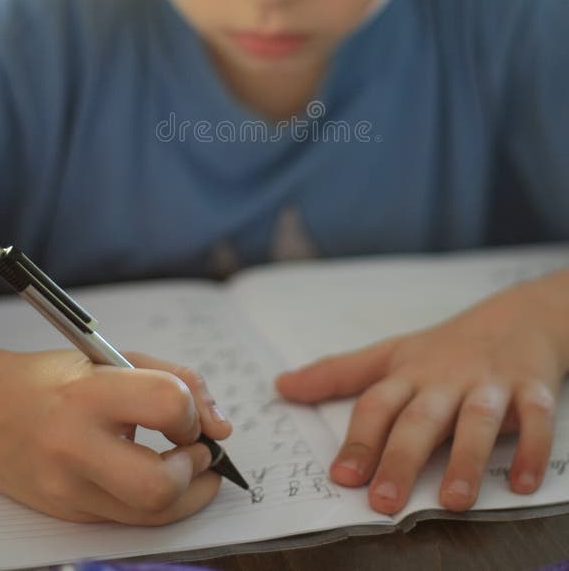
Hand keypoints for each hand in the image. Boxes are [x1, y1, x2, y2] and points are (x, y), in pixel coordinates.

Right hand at [0, 345, 230, 523]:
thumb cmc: (55, 378)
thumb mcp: (114, 358)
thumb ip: (176, 379)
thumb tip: (221, 426)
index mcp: (89, 394)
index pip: (166, 404)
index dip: (192, 411)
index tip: (188, 413)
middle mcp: (75, 447)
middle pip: (159, 485)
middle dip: (196, 471)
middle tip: (197, 451)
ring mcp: (69, 490)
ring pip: (151, 516)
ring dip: (188, 493)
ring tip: (188, 466)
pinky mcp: (69, 515)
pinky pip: (130, 521)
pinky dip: (156, 502)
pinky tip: (155, 475)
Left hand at [276, 277, 565, 514]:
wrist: (517, 316)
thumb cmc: (445, 346)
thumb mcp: (390, 354)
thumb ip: (338, 374)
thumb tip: (280, 386)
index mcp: (409, 374)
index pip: (377, 404)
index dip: (358, 440)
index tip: (341, 476)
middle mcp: (446, 380)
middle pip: (420, 418)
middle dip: (400, 459)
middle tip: (383, 501)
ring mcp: (490, 384)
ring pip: (478, 421)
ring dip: (466, 459)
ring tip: (451, 501)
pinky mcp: (532, 388)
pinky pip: (536, 419)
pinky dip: (532, 448)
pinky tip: (522, 483)